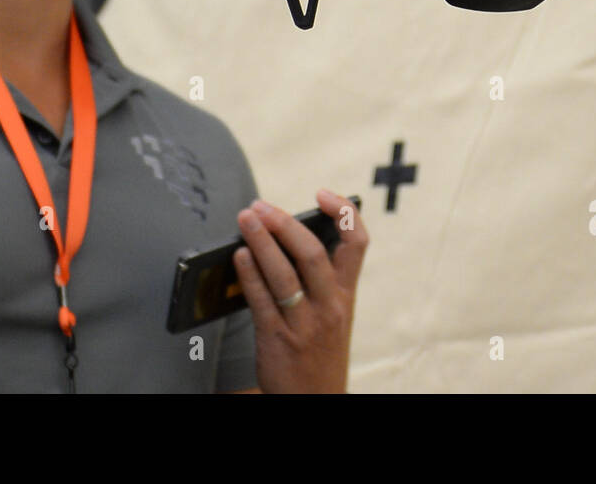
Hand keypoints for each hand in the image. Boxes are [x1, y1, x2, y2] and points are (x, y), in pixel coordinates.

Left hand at [232, 189, 368, 392]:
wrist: (315, 401)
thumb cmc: (319, 350)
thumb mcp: (334, 314)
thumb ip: (319, 278)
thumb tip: (284, 235)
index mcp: (346, 295)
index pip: (357, 245)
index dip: (343, 213)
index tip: (322, 193)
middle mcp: (330, 307)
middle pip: (312, 253)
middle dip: (284, 223)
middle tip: (261, 206)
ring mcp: (305, 324)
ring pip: (283, 273)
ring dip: (260, 241)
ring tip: (245, 219)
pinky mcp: (278, 339)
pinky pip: (261, 300)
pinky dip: (249, 273)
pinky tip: (238, 256)